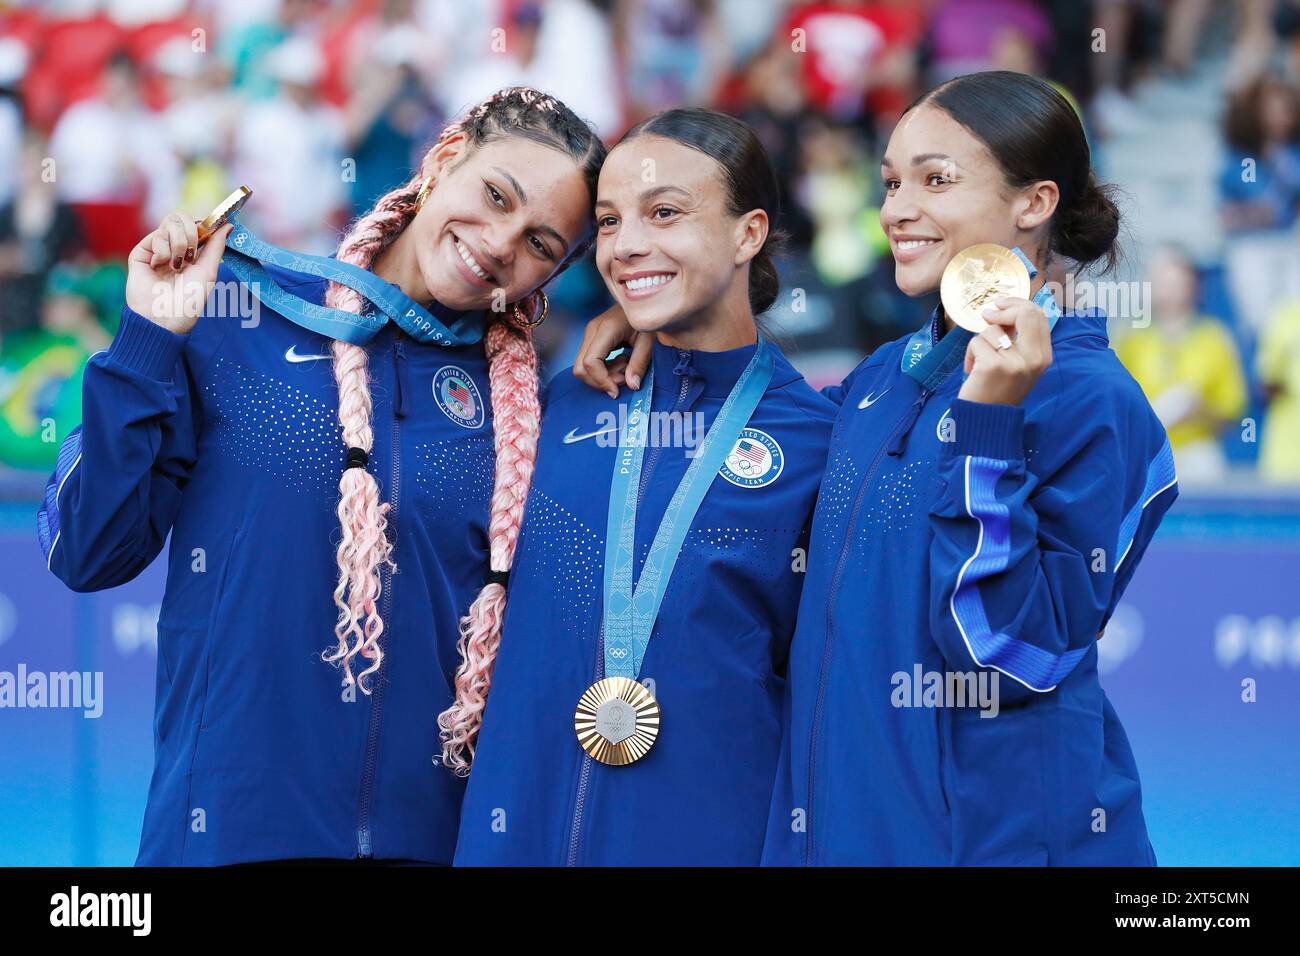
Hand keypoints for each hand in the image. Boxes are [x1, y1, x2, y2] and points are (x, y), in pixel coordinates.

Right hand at [125, 212, 233, 334]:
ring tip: (175, 266)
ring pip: (170, 223)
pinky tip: (158, 267)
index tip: (210, 232)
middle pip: (181, 217)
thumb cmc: (188, 301)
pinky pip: (156, 235)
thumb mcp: (208, 272)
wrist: (163, 317)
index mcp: (192, 254)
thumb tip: (229, 225)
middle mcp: (174, 249)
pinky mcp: (141, 252)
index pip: (196, 225)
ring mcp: (157, 249)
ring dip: (178, 245)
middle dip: (191, 234)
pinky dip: (163, 251)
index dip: (204, 226)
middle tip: (190, 255)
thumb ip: (216, 246)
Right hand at [574, 301, 651, 398]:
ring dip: (603, 376)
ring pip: (582, 367)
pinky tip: (620, 362)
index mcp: (606, 329)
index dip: (601, 381)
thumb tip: (632, 385)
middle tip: (624, 378)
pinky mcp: (591, 338)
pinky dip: (603, 370)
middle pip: (580, 368)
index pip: (590, 362)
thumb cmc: (646, 319)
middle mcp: (592, 330)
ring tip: (625, 368)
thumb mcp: (649, 340)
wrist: (642, 303)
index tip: (616, 391)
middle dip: (600, 381)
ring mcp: (589, 334)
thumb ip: (640, 363)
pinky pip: (588, 362)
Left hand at [957, 296, 1052, 405]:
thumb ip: (1018, 339)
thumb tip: (1005, 310)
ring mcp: (1016, 363)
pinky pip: (977, 342)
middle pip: (1025, 313)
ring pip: (993, 329)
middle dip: (1004, 308)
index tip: (1002, 304)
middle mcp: (1034, 359)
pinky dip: (970, 354)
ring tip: (980, 361)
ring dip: (980, 341)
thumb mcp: (1018, 364)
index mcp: (1044, 357)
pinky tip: (972, 370)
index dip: (1019, 304)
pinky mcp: (994, 366)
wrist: (985, 419)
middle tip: (987, 313)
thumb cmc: (998, 389)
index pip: (1039, 316)